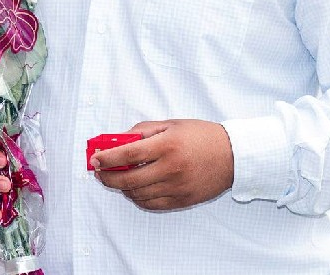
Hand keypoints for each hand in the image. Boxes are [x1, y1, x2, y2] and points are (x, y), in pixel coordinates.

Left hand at [91, 119, 233, 210]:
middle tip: (99, 173)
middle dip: (108, 178)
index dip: (106, 159)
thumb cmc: (200, 136)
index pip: (127, 155)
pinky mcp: (184, 200)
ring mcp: (178, 188)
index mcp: (166, 146)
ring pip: (138, 195)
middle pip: (129, 180)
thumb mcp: (170, 125)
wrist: (234, 155)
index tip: (94, 160)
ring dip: (122, 188)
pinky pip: (153, 204)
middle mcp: (171, 169)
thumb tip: (115, 141)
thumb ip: (141, 131)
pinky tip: (135, 190)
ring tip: (118, 179)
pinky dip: (138, 198)